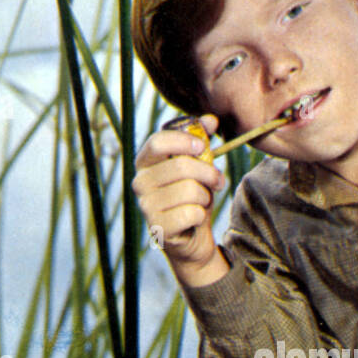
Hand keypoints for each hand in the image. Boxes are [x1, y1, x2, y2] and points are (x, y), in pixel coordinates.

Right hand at [131, 113, 229, 285]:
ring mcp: (146, 206)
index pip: (158, 141)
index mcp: (145, 162)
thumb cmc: (192, 196)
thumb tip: (211, 120)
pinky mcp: (158, 228)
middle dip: (209, 173)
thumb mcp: (198, 166)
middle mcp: (140, 182)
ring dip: (206, 197)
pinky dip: (201, 216)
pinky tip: (194, 219)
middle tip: (218, 181)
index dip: (184, 141)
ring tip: (202, 201)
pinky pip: (192, 213)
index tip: (202, 147)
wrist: (191, 237)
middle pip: (182, 166)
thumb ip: (201, 140)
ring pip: (191, 191)